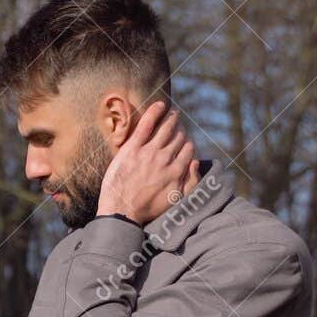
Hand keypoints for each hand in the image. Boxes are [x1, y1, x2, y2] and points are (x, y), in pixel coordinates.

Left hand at [96, 101, 198, 224]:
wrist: (120, 212)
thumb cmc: (146, 210)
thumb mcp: (176, 201)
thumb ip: (191, 183)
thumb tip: (196, 162)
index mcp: (176, 171)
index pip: (188, 149)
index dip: (187, 144)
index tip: (184, 142)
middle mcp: (165, 159)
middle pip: (178, 137)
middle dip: (180, 130)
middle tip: (178, 125)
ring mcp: (148, 153)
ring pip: (166, 129)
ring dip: (172, 119)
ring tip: (173, 114)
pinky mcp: (132, 149)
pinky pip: (146, 125)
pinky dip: (154, 112)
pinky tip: (160, 104)